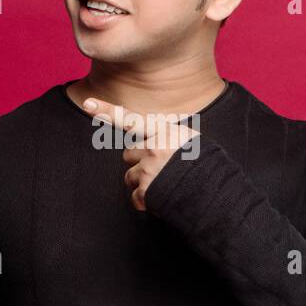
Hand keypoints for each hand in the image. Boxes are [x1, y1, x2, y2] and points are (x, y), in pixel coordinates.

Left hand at [82, 98, 200, 211]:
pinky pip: (135, 196)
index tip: (87, 103)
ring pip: (129, 175)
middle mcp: (154, 147)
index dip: (107, 111)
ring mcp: (149, 168)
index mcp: (166, 132)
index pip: (132, 119)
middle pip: (129, 154)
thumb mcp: (193, 141)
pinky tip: (162, 199)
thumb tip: (158, 138)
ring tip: (164, 185)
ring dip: (141, 182)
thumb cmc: (208, 167)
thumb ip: (171, 137)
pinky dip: (146, 201)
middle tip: (160, 170)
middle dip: (139, 162)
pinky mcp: (147, 189)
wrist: (217, 192)